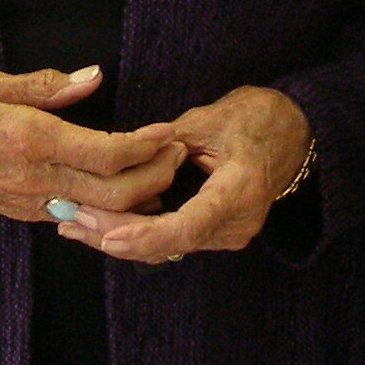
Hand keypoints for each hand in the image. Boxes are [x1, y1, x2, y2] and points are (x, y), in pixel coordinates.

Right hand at [0, 66, 184, 220]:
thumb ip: (43, 86)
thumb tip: (93, 76)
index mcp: (28, 139)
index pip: (108, 153)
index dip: (147, 146)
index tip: (169, 130)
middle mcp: (30, 178)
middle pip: (115, 194)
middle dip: (156, 177)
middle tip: (177, 153)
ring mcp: (22, 202)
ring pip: (97, 216)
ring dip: (135, 200)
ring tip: (159, 174)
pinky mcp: (14, 213)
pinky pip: (71, 219)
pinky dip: (104, 212)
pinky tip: (120, 195)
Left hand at [58, 85, 311, 265]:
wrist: (296, 132)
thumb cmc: (257, 117)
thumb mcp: (210, 119)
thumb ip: (166, 142)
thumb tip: (122, 155)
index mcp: (240, 191)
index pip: (189, 225)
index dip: (147, 234)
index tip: (108, 236)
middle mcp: (237, 223)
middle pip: (169, 241)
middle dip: (115, 234)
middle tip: (68, 218)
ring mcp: (230, 234)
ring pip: (166, 246)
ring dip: (119, 236)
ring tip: (71, 223)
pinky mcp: (219, 233)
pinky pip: (173, 239)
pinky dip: (138, 232)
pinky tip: (100, 226)